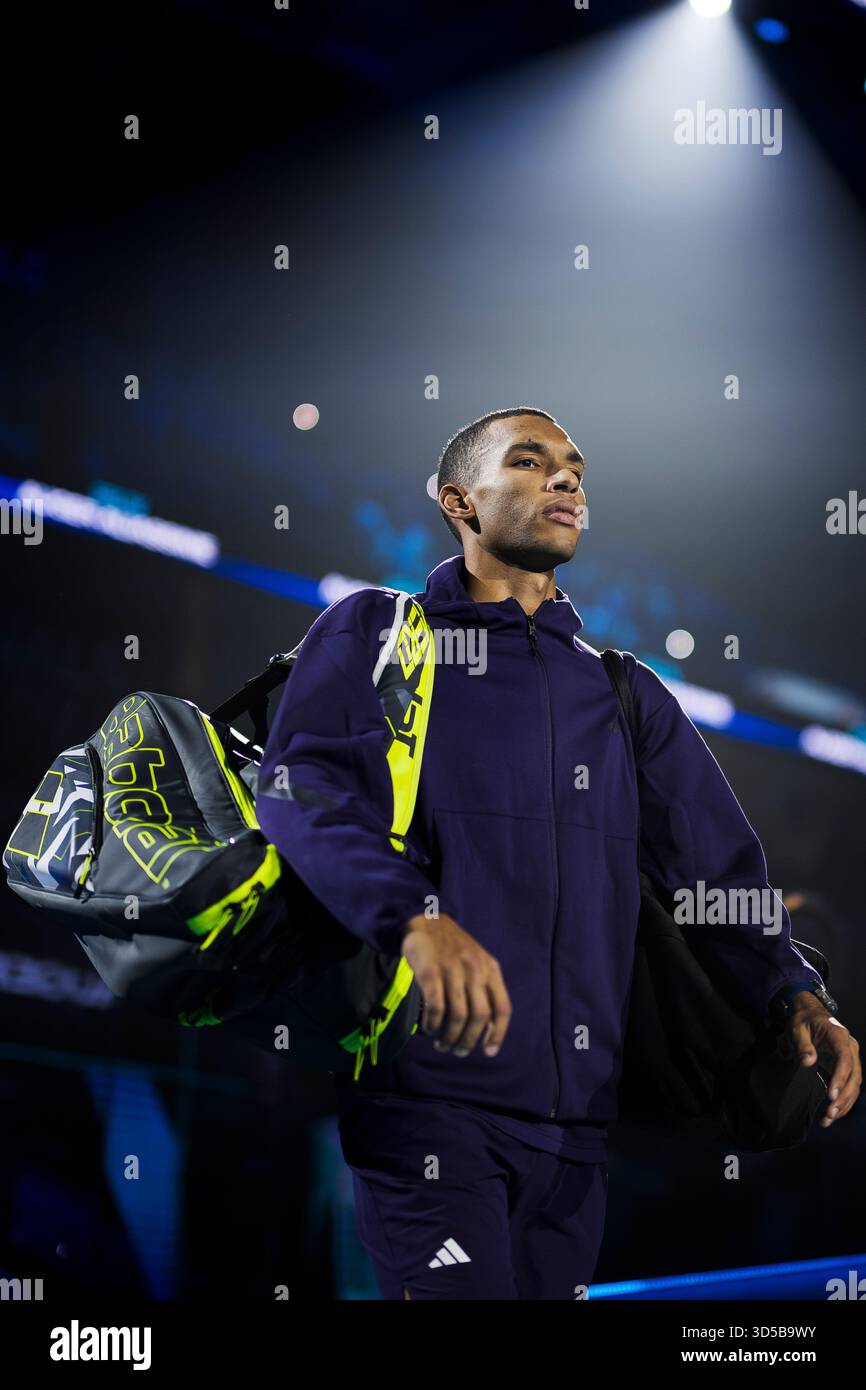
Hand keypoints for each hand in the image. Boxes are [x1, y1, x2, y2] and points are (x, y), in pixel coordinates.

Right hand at [401, 912, 511, 1058]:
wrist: (426, 919)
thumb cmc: (453, 947)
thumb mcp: (477, 961)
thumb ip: (484, 988)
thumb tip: (486, 1028)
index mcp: (491, 969)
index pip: (502, 1007)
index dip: (498, 1034)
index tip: (489, 1052)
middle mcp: (475, 969)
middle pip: (479, 1016)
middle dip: (469, 1040)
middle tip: (458, 1051)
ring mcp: (452, 969)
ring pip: (458, 1015)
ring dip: (450, 1037)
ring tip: (442, 1045)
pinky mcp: (430, 970)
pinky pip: (436, 1005)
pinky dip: (433, 1023)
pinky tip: (429, 1028)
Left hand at [785, 992, 861, 1126]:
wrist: (811, 1013)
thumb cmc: (803, 1020)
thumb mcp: (797, 1029)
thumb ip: (802, 1045)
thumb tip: (808, 1062)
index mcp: (839, 1036)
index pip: (844, 1059)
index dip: (840, 1078)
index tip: (831, 1095)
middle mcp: (850, 1048)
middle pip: (854, 1076)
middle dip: (843, 1097)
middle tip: (829, 1114)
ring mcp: (852, 1057)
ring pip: (855, 1084)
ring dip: (845, 1103)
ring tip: (829, 1119)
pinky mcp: (848, 1066)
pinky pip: (850, 1086)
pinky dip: (844, 1101)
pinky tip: (833, 1114)